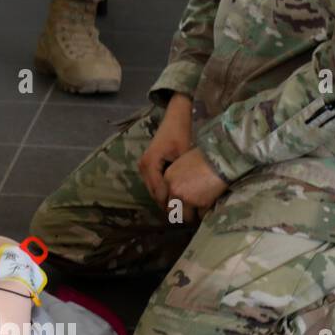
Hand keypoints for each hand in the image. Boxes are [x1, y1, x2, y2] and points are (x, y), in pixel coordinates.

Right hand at [138, 94, 194, 209]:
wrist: (175, 117)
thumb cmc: (181, 133)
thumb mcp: (184, 154)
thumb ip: (184, 174)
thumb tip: (190, 195)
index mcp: (150, 164)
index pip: (159, 192)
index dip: (171, 205)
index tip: (184, 216)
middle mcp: (143, 166)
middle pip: (154, 194)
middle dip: (168, 205)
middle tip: (184, 217)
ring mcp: (143, 165)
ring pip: (153, 190)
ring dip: (165, 199)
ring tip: (180, 209)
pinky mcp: (147, 164)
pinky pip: (153, 183)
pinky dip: (163, 190)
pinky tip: (175, 196)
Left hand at [162, 147, 227, 219]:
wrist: (222, 160)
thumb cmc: (207, 157)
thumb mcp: (184, 162)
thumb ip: (177, 177)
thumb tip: (179, 189)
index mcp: (168, 178)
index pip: (162, 197)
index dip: (170, 202)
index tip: (176, 205)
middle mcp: (174, 189)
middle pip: (171, 209)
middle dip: (179, 212)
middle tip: (188, 212)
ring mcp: (186, 197)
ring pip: (185, 216)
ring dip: (192, 216)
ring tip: (198, 213)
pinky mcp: (200, 204)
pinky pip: (201, 215)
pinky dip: (206, 213)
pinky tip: (210, 206)